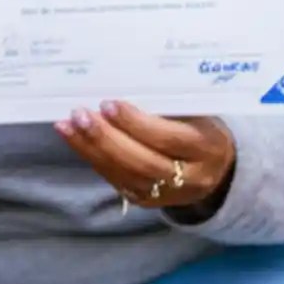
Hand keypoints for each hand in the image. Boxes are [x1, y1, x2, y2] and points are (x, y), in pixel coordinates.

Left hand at [54, 101, 236, 215]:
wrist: (216, 169)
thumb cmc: (199, 127)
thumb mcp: (196, 113)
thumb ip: (166, 105)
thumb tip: (118, 83)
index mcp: (206, 148)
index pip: (169, 139)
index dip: (136, 123)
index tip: (109, 104)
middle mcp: (189, 177)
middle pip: (144, 163)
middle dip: (107, 139)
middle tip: (80, 115)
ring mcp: (166, 194)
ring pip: (125, 176)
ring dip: (91, 149)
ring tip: (67, 125)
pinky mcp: (145, 200)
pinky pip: (115, 180)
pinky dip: (91, 158)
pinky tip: (73, 138)